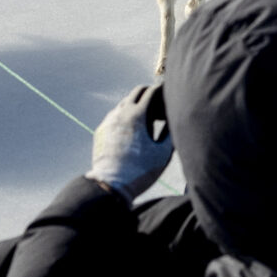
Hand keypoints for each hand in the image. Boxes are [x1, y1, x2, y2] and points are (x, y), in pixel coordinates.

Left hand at [87, 83, 173, 199]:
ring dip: (137, 105)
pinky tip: (133, 130)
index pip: (151, 91)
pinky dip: (126, 117)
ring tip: (148, 118)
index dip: (163, 90)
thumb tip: (175, 119)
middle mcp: (120, 113)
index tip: (170, 93)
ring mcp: (108, 121)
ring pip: (124, 103)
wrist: (111, 186)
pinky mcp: (101, 131)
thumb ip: (170, 132)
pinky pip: (115, 116)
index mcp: (137, 115)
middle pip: (137, 91)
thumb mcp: (163, 153)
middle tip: (160, 102)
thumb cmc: (141, 171)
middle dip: (149, 93)